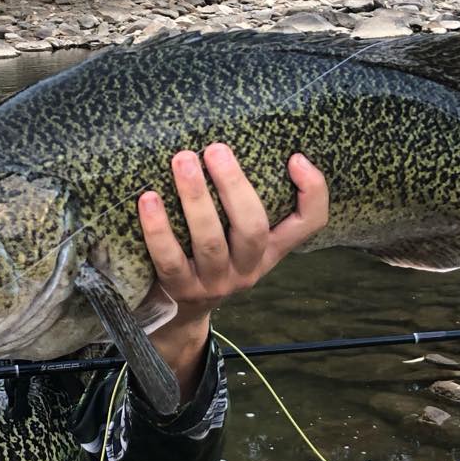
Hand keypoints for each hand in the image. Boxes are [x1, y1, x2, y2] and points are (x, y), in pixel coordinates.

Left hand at [137, 144, 328, 395]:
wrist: (180, 314)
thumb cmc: (211, 257)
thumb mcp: (238, 235)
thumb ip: (243, 201)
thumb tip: (231, 146)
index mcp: (270, 249)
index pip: (309, 223)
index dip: (311, 192)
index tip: (295, 158)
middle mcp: (249, 267)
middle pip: (252, 227)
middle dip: (233, 185)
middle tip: (215, 149)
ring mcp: (215, 282)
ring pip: (210, 241)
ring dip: (195, 198)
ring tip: (183, 160)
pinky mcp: (182, 290)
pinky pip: (169, 259)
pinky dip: (158, 228)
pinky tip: (148, 199)